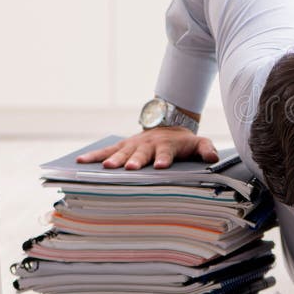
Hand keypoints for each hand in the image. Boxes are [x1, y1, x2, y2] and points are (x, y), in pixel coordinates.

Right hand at [75, 127, 219, 169]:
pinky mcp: (122, 146)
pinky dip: (94, 155)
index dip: (163, 159)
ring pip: (122, 152)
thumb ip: (207, 149)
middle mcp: (149, 144)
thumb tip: (213, 158)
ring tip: (105, 167)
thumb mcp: (199, 143)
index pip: (166, 153)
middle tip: (130, 168)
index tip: (160, 167)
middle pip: (141, 153)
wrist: (170, 126)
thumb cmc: (185, 142)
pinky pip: (106, 150)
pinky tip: (80, 161)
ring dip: (114, 159)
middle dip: (135, 160)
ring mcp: (134, 145)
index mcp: (167, 146)